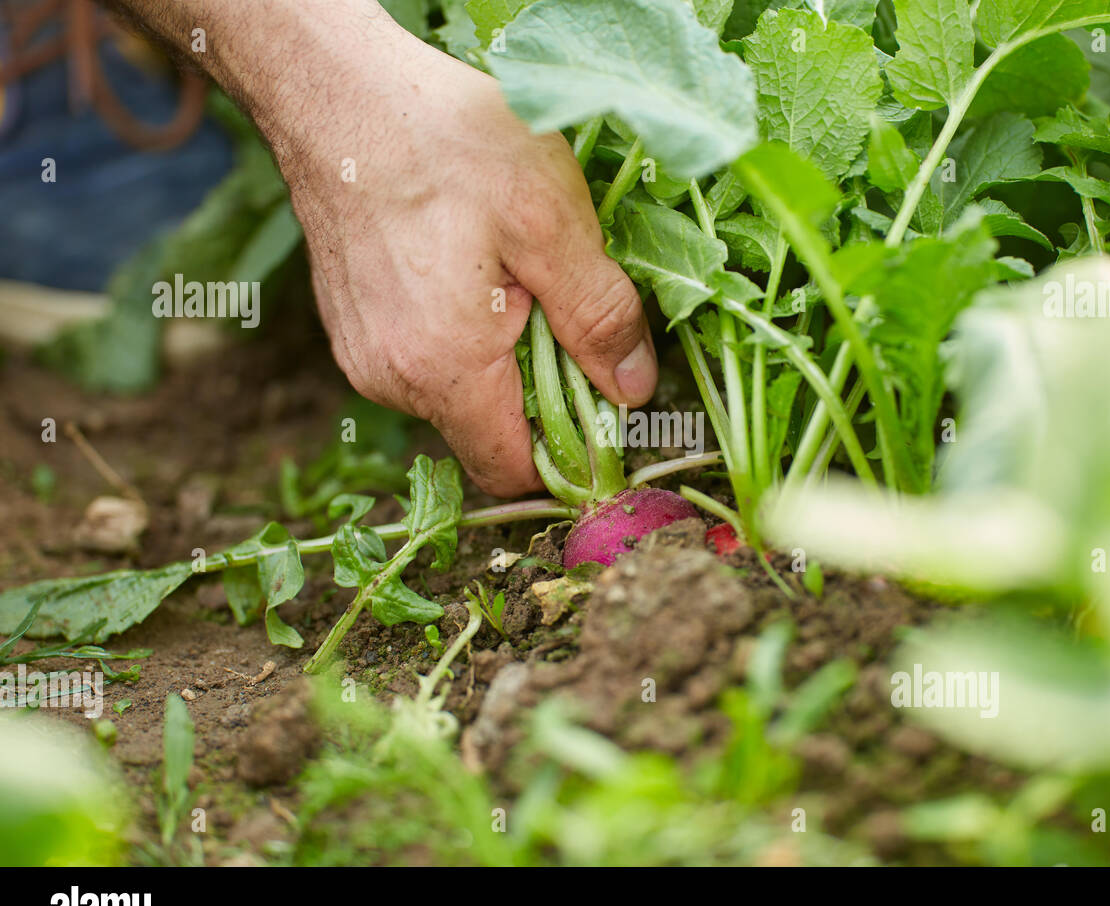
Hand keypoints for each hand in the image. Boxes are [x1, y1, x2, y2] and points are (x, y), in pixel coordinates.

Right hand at [266, 21, 655, 496]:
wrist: (338, 92)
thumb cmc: (443, 143)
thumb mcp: (551, 223)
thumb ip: (598, 317)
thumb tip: (634, 390)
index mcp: (446, 369)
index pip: (512, 471)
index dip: (568, 456)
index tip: (606, 409)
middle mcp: (393, 379)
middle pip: (487, 432)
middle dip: (540, 393)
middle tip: (565, 312)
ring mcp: (365, 354)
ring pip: (457, 394)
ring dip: (501, 357)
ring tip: (516, 274)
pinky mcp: (354, 326)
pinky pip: (424, 359)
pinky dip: (462, 334)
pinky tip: (474, 266)